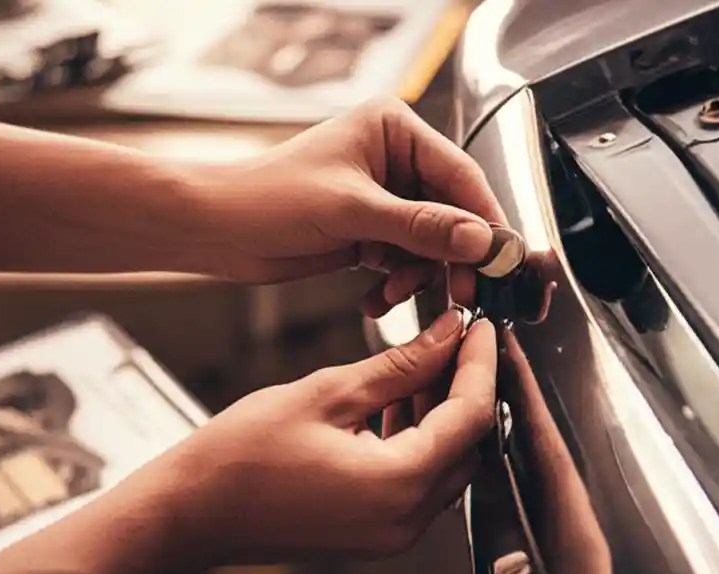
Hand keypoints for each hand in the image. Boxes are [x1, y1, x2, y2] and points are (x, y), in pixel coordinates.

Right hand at [116, 310, 494, 573]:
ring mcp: (392, 534)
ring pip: (445, 464)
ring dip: (439, 413)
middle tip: (450, 337)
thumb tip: (447, 336)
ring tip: (419, 361)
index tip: (481, 326)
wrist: (191, 514)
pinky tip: (394, 401)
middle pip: (466, 444)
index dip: (481, 365)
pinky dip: (416, 440)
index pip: (470, 416)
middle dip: (463, 387)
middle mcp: (406, 520)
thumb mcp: (326, 393)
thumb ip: (399, 366)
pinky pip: (418, 483)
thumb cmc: (242, 455)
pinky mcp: (375, 534)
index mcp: (398, 484)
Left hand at [199, 98, 504, 313]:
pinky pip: (404, 261)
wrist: (215, 229)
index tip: (503, 257)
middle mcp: (393, 160)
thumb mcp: (353, 211)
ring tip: (398, 292)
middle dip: (453, 255)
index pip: (460, 174)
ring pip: (430, 243)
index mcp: (394, 130)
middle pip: (451, 212)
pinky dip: (398, 283)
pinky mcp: (369, 232)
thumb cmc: (266, 198)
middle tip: (465, 290)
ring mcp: (382, 198)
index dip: (485, 219)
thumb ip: (422, 226)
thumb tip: (480, 238)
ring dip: (421, 274)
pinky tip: (378, 298)